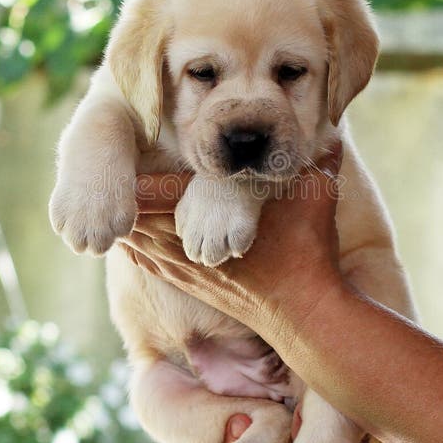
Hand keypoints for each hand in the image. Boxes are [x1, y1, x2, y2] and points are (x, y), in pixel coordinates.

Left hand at [122, 145, 343, 346]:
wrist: (305, 312)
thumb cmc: (307, 250)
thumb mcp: (317, 195)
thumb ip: (322, 159)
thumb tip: (336, 130)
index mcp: (211, 213)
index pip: (156, 191)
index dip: (135, 177)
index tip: (123, 155)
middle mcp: (189, 242)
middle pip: (138, 216)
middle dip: (124, 195)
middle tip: (106, 175)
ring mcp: (188, 268)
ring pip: (140, 240)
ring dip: (127, 220)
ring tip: (111, 199)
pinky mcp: (192, 286)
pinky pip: (149, 263)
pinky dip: (136, 247)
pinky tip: (129, 238)